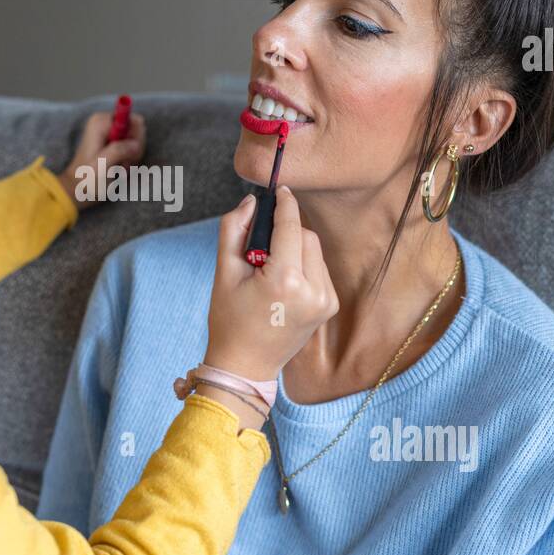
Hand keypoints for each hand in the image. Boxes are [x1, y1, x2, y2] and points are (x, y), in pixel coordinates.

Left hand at [57, 111, 146, 210]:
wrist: (79, 188)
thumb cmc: (86, 178)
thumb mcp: (101, 165)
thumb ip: (118, 150)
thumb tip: (136, 144)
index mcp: (101, 122)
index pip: (135, 121)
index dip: (136, 138)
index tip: (129, 154)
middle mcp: (107, 122)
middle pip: (138, 131)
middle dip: (134, 149)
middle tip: (123, 164)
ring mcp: (112, 132)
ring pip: (137, 141)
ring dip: (132, 157)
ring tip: (119, 168)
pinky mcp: (115, 141)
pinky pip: (133, 147)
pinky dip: (130, 160)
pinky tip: (120, 168)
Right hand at [203, 186, 338, 380]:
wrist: (246, 365)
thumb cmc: (229, 320)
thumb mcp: (224, 272)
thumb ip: (234, 229)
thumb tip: (252, 203)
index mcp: (285, 280)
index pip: (290, 226)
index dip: (285, 203)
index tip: (280, 189)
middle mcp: (313, 290)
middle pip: (305, 235)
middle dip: (285, 232)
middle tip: (259, 249)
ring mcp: (325, 300)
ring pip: (314, 250)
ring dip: (294, 248)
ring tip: (269, 269)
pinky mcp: (329, 306)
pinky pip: (318, 269)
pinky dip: (302, 265)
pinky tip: (283, 283)